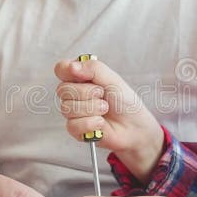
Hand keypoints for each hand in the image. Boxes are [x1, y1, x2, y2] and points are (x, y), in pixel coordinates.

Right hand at [54, 58, 163, 181]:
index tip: (82, 75)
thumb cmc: (125, 101)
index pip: (61, 69)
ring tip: (105, 109)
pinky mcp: (75, 129)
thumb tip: (72, 66)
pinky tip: (101, 123)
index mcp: (80, 77)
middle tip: (103, 95)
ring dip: (91, 109)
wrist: (134, 126)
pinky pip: (72, 125)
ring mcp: (73, 112)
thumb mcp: (112, 79)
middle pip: (63, 90)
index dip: (67, 71)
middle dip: (87, 93)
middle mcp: (74, 93)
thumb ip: (93, 69)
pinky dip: (91, 123)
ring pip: (66, 108)